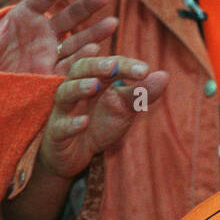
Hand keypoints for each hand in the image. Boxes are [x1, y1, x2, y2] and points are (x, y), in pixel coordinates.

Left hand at [0, 0, 113, 76]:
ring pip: (78, 39)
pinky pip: (72, 65)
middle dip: (86, 6)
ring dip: (95, 31)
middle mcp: (44, 31)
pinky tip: (96, 50)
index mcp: (25, 15)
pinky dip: (85, 58)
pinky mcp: (55, 72)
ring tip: (112, 23)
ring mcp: (52, 51)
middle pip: (69, 16)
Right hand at [38, 56, 169, 179]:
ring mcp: (63, 111)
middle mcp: (75, 89)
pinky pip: (60, 126)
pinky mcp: (55, 133)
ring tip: (94, 85)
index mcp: (94, 79)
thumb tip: (164, 75)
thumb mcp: (124, 108)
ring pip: (64, 93)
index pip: (107, 65)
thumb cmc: (100, 123)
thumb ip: (141, 93)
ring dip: (79, 88)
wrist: (77, 154)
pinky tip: (84, 122)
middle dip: (96, 66)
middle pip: (79, 70)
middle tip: (113, 66)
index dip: (125, 65)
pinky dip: (71, 123)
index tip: (145, 70)